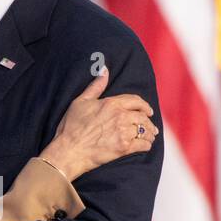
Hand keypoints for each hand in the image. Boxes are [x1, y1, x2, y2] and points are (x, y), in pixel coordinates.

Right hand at [39, 67, 158, 179]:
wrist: (69, 151)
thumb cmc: (71, 127)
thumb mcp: (80, 102)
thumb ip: (96, 86)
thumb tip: (104, 70)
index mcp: (112, 103)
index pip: (136, 101)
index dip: (144, 105)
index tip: (148, 110)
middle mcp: (121, 116)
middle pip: (143, 116)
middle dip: (148, 121)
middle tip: (151, 126)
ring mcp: (123, 132)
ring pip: (145, 130)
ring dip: (149, 134)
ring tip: (150, 137)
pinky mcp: (124, 148)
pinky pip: (143, 145)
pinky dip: (146, 145)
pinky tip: (145, 145)